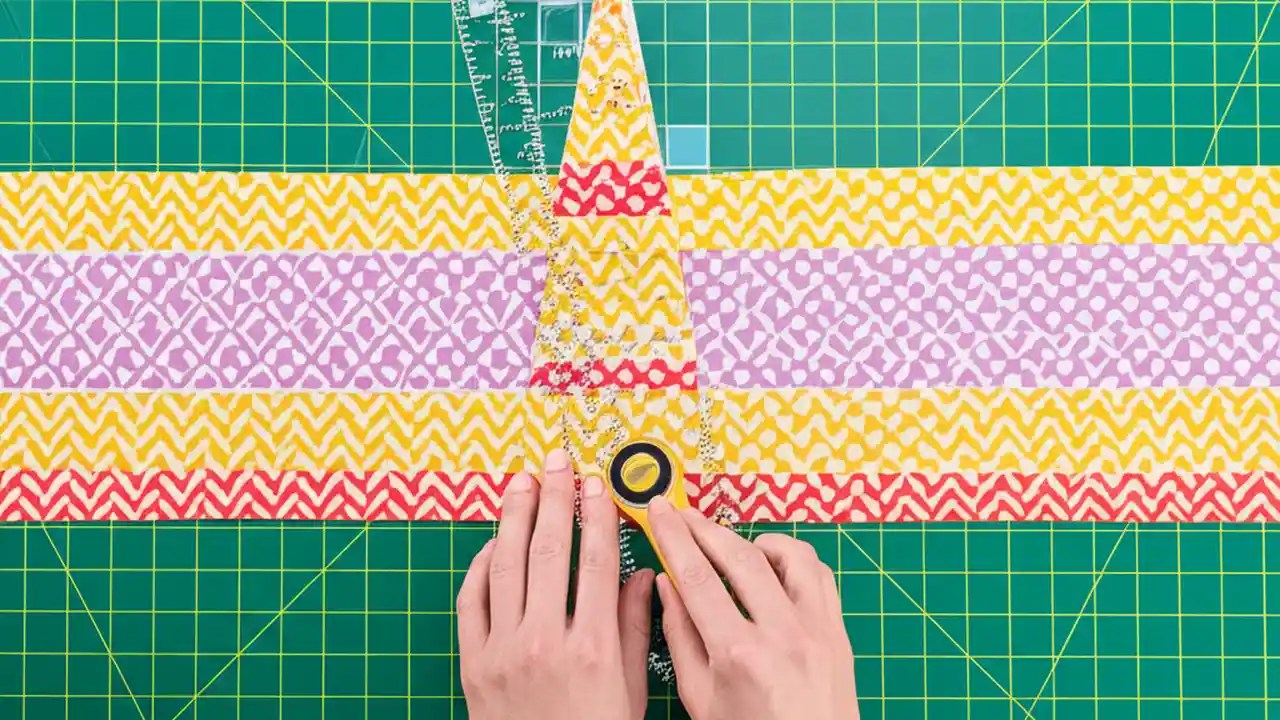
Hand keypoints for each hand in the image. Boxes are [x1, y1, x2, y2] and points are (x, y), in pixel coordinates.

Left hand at [457, 449, 654, 719]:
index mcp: (594, 648)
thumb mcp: (630, 692)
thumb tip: (643, 574)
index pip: (597, 562)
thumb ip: (635, 629)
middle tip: (558, 461)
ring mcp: (503, 651)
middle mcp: (545, 642)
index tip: (597, 483)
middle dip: (554, 498)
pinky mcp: (472, 664)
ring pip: (506, 566)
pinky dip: (480, 567)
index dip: (597, 515)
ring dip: (514, 516)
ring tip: (523, 481)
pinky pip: (471, 602)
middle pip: (549, 551)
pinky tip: (494, 542)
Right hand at [649, 497, 857, 719]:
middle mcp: (782, 635)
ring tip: (725, 544)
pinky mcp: (838, 631)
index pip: (696, 577)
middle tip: (680, 512)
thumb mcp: (700, 698)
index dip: (673, 536)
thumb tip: (666, 582)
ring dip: (751, 539)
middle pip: (738, 556)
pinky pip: (818, 574)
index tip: (659, 510)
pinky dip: (791, 558)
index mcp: (739, 656)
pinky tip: (769, 563)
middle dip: (703, 527)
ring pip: (787, 555)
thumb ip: (680, 636)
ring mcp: (817, 630)